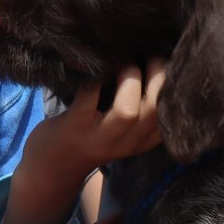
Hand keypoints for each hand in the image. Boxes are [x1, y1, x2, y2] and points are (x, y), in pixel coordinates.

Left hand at [0, 64, 165, 223]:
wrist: (50, 168)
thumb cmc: (89, 137)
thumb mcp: (123, 132)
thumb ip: (140, 109)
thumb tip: (155, 57)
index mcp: (142, 141)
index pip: (170, 116)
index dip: (174, 85)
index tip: (166, 61)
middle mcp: (125, 143)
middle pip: (155, 110)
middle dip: (157, 75)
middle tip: (148, 54)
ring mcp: (98, 137)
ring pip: (127, 111)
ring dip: (128, 78)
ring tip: (122, 61)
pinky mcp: (73, 127)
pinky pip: (88, 96)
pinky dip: (94, 77)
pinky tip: (94, 67)